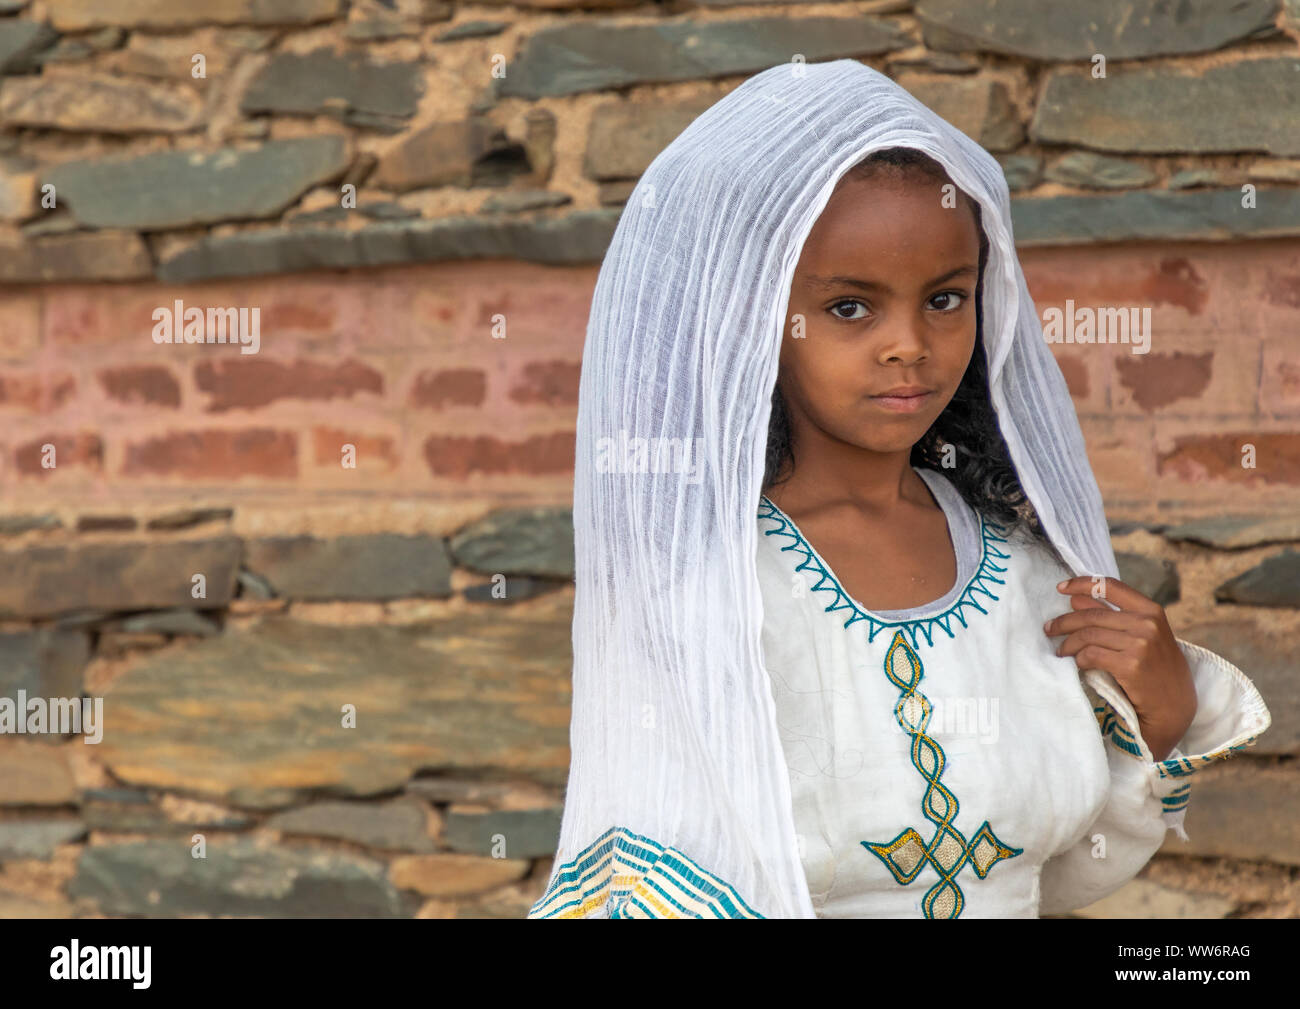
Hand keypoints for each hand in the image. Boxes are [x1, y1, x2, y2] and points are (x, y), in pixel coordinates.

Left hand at [1044, 576, 1196, 761]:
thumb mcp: (1141, 635)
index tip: (1061, 588)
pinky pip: (1091, 655)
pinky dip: (1079, 659)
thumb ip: (1110, 615)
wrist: (1174, 705)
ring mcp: (1140, 644)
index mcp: (1151, 610)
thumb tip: (1075, 599)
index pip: (1110, 586)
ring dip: (1068, 644)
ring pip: (1088, 635)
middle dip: (1064, 622)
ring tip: (1061, 651)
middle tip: (1049, 629)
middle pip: (1092, 615)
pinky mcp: (1131, 665)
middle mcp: (1147, 623)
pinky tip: (1077, 664)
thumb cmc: (1156, 668)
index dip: (1081, 584)